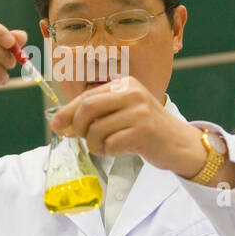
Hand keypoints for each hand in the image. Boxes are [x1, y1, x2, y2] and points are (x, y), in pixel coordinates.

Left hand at [48, 76, 207, 174]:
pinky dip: (108, 151)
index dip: (67, 112)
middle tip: (81, 138)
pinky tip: (117, 150)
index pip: (87, 96)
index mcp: (125, 84)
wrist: (179, 143)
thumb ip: (96, 114)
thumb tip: (61, 122)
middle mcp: (132, 93)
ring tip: (104, 146)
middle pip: (88, 108)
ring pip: (97, 129)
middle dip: (78, 127)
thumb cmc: (146, 128)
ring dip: (94, 144)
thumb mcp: (123, 112)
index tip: (55, 124)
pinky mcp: (144, 131)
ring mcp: (139, 112)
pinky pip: (111, 143)